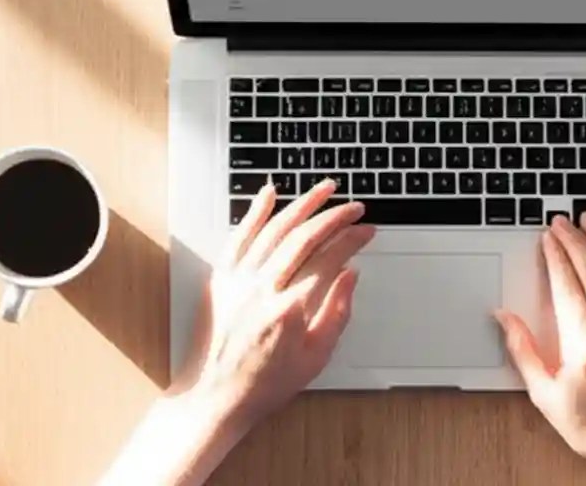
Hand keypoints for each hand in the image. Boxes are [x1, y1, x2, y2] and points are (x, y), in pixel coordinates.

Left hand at [104, 179, 372, 484]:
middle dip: (333, 216)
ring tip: (323, 189)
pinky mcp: (222, 278)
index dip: (352, 240)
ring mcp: (238, 281)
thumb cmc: (267, 383)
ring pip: (273, 229)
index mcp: (288, 310)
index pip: (328, 260)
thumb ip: (337, 311)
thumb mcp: (316, 356)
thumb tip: (350, 274)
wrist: (218, 396)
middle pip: (303, 238)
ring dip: (301, 204)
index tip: (367, 230)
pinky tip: (269, 194)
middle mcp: (261, 290)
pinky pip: (239, 236)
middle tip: (353, 207)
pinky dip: (254, 212)